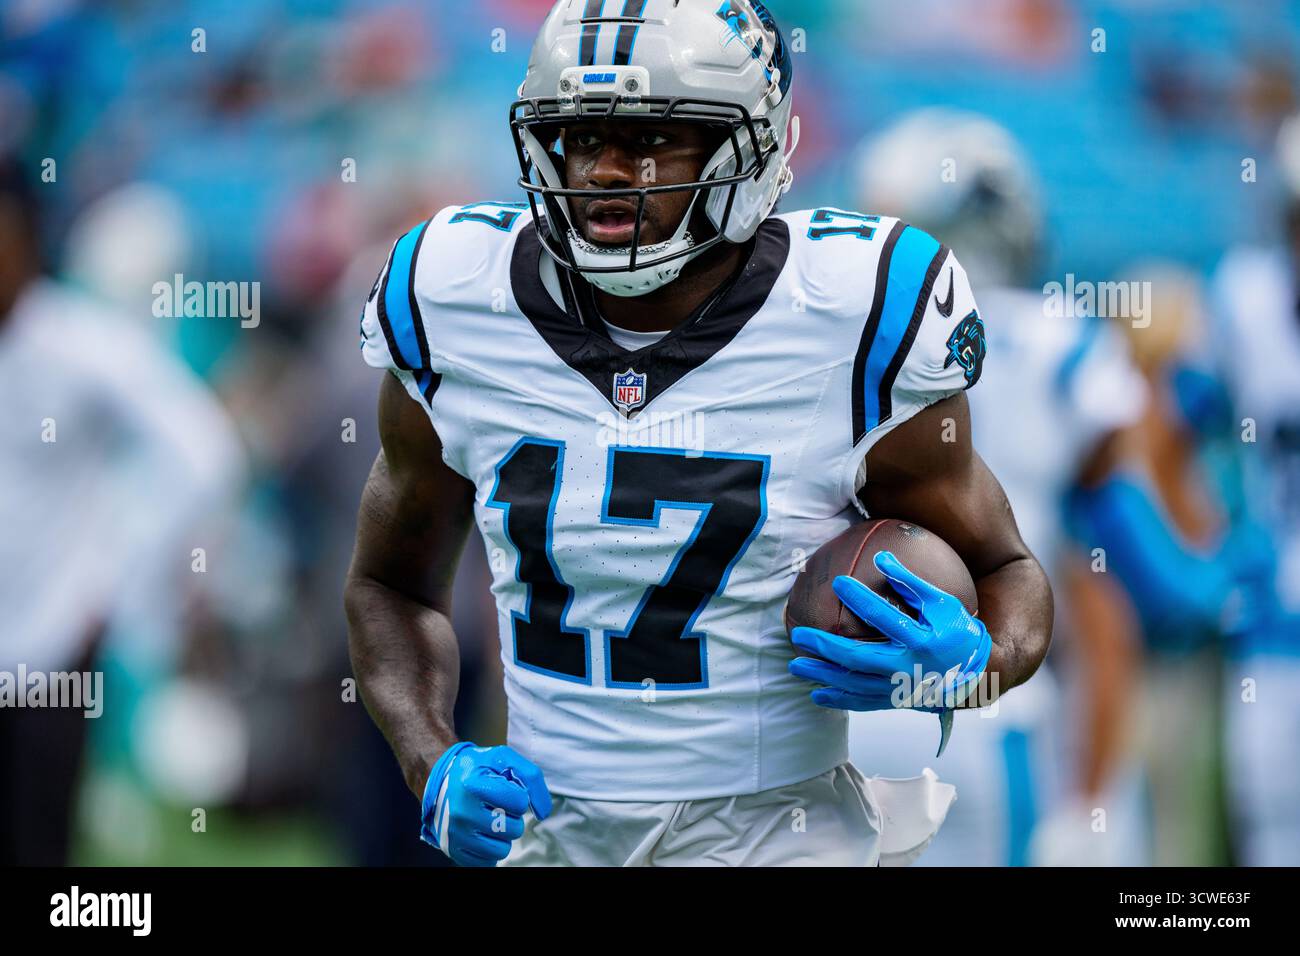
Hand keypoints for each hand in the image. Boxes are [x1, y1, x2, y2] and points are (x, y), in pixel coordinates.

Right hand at [419, 742, 551, 866]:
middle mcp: (462, 812)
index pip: (519, 802)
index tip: (507, 790)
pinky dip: (490, 849)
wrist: (442, 779)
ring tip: (491, 819)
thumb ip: (531, 777)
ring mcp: (456, 834)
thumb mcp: (503, 758)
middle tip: (498, 806)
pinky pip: (487, 862)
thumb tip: (543, 812)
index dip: (519, 796)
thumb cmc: (477, 768)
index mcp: (473, 785)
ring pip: (502, 849)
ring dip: (503, 835)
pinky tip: (482, 833)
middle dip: (512, 817)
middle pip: (513, 829)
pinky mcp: (453, 850)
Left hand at [788, 550, 990, 712]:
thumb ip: (911, 582)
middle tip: (798, 635)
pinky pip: (864, 702)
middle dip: (826, 647)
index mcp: (924, 640)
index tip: (838, 582)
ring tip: (796, 665)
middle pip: (860, 658)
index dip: (862, 599)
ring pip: (856, 684)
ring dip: (824, 676)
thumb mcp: (942, 603)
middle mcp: (910, 668)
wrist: (978, 675)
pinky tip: (817, 694)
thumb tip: (880, 555)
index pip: (886, 617)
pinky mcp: (897, 701)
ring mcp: (902, 688)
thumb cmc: (957, 631)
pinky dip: (840, 699)